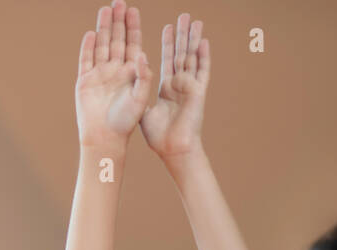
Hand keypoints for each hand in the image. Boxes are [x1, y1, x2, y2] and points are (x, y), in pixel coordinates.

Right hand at [75, 1, 154, 149]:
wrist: (105, 137)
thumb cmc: (125, 122)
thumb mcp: (140, 99)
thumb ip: (143, 77)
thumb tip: (142, 56)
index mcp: (131, 72)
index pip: (132, 43)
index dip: (133, 27)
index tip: (133, 11)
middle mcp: (115, 70)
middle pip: (117, 40)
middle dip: (118, 21)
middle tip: (118, 2)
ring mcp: (99, 74)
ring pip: (102, 46)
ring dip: (104, 28)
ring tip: (105, 10)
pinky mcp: (84, 81)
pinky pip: (86, 60)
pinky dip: (88, 47)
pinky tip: (91, 34)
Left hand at [140, 13, 209, 160]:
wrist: (172, 148)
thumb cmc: (158, 136)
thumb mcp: (144, 110)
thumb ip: (140, 93)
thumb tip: (133, 80)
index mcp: (166, 88)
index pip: (167, 60)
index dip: (167, 44)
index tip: (167, 27)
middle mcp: (179, 84)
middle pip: (180, 54)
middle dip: (181, 35)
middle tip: (184, 15)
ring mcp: (189, 87)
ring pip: (192, 57)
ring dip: (193, 39)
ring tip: (195, 21)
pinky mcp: (198, 92)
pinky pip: (202, 71)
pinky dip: (203, 56)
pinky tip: (203, 41)